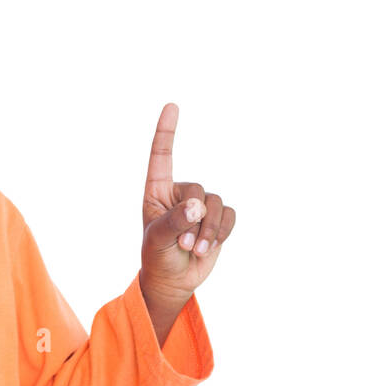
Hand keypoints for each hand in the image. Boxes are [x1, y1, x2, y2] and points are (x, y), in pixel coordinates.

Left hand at [140, 102, 235, 311]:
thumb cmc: (156, 256)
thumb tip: (198, 206)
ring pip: (215, 205)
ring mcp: (201, 205)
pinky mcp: (218, 219)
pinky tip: (209, 248)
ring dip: (208, 231)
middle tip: (181, 244)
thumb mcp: (158, 240)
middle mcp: (180, 193)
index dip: (167, 131)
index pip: (162, 156)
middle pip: (198, 190)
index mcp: (157, 190)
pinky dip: (222, 233)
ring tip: (193, 250)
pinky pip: (229, 216)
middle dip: (193, 221)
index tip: (172, 105)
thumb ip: (174, 221)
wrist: (173, 279)